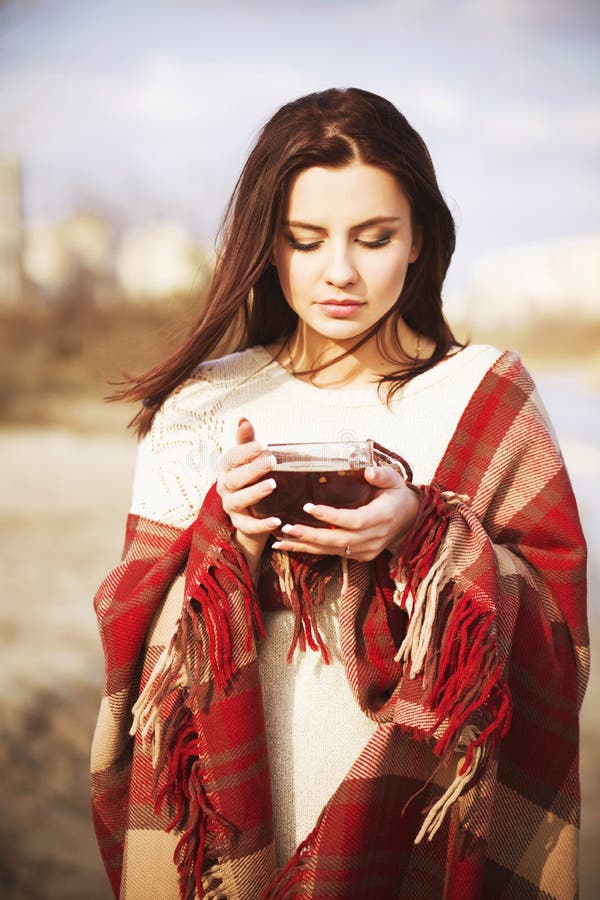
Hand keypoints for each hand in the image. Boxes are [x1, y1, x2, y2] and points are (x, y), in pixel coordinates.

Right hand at [216, 418, 280, 575]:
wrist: (250, 509)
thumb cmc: (250, 476)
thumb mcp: (250, 458)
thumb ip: (247, 441)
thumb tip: (243, 420)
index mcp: (226, 468)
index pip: (231, 458)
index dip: (245, 450)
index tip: (263, 444)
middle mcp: (224, 486)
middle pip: (234, 479)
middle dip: (252, 469)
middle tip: (272, 461)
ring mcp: (231, 506)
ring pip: (238, 500)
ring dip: (254, 493)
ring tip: (273, 485)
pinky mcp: (240, 523)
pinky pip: (248, 526)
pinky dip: (261, 525)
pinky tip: (277, 521)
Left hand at [271, 465, 419, 561]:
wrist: (411, 521)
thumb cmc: (398, 496)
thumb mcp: (395, 481)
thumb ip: (382, 475)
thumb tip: (368, 470)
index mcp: (381, 517)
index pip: (353, 520)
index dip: (331, 516)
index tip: (308, 507)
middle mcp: (373, 538)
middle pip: (339, 541)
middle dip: (311, 536)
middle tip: (287, 527)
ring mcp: (366, 550)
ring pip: (332, 551)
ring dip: (305, 546)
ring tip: (279, 540)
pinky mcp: (359, 556)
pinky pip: (332, 554)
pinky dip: (310, 551)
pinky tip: (289, 545)